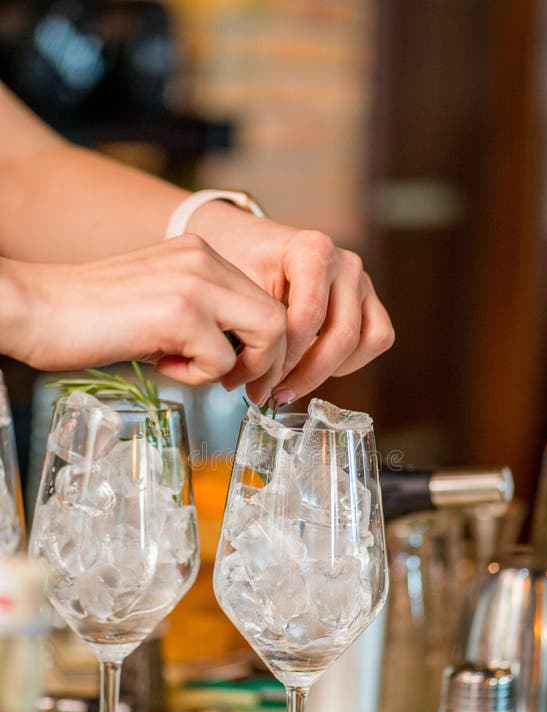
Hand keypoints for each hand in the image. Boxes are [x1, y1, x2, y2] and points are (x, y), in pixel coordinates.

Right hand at [1, 235, 285, 394]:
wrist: (33, 308)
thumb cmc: (89, 317)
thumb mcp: (160, 304)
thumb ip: (203, 316)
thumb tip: (241, 356)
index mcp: (200, 253)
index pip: (264, 300)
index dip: (264, 345)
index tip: (243, 374)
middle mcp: (204, 259)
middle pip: (277, 316)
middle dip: (267, 362)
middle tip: (238, 387)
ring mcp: (195, 282)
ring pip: (267, 332)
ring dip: (239, 367)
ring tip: (190, 370)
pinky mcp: (179, 312)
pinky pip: (222, 359)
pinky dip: (197, 376)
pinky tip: (160, 363)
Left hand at [190, 201, 394, 403]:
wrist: (245, 240)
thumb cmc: (238, 260)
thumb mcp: (237, 285)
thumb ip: (255, 325)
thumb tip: (258, 381)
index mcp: (312, 250)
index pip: (310, 315)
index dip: (287, 357)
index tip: (262, 380)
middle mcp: (345, 263)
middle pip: (343, 333)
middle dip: (308, 373)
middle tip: (276, 393)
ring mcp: (361, 280)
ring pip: (367, 339)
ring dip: (331, 371)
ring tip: (293, 383)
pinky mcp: (367, 299)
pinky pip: (376, 338)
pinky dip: (349, 361)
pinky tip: (314, 366)